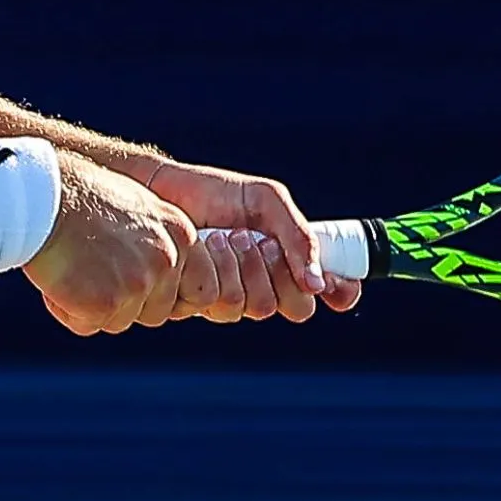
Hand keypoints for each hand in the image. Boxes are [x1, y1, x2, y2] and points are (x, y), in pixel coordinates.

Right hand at [23, 154, 193, 334]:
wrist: (41, 196)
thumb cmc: (80, 195)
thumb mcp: (138, 207)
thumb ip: (160, 241)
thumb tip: (166, 276)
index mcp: (180, 235)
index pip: (203, 290)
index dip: (172, 297)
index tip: (144, 289)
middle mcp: (167, 260)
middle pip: (159, 312)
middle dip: (128, 304)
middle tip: (95, 274)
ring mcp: (137, 283)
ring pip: (122, 321)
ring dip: (96, 307)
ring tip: (73, 270)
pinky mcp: (105, 302)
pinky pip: (87, 326)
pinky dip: (68, 311)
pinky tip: (58, 280)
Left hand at [137, 160, 358, 319]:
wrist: (159, 192)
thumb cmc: (212, 192)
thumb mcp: (265, 200)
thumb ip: (298, 234)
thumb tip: (318, 282)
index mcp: (287, 259)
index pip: (327, 288)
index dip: (340, 291)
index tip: (340, 288)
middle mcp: (264, 283)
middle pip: (297, 308)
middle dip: (282, 275)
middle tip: (263, 243)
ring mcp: (232, 296)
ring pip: (258, 308)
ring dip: (245, 268)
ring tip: (226, 236)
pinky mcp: (198, 304)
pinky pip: (221, 306)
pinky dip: (216, 272)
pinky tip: (204, 249)